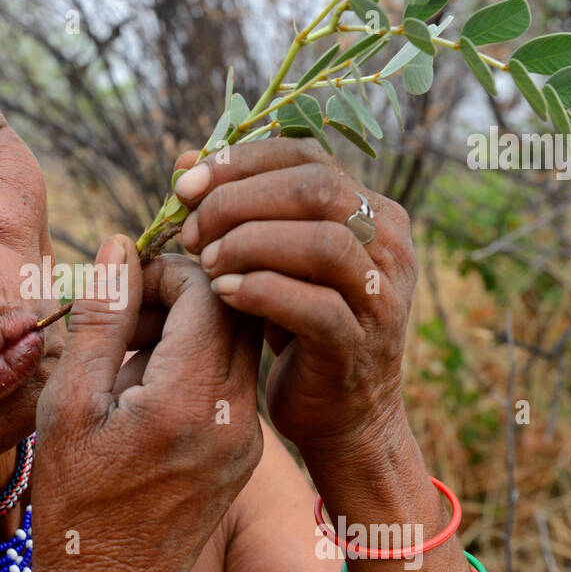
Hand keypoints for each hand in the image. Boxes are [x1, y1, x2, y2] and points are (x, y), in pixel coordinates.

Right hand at [23, 233, 264, 571]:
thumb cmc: (75, 501)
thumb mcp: (69, 405)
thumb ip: (101, 321)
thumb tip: (119, 247)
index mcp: (188, 400)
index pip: (208, 291)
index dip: (166, 268)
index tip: (124, 280)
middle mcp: (236, 415)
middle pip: (236, 310)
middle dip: (183, 289)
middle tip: (128, 305)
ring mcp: (249, 435)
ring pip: (239, 341)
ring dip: (190, 324)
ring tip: (130, 345)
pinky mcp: (247, 450)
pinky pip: (235, 378)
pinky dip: (196, 360)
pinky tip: (147, 383)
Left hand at [172, 138, 417, 458]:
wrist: (343, 415)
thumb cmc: (298, 327)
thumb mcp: (272, 259)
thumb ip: (238, 209)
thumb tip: (183, 161)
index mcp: (372, 210)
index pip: (306, 156)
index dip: (239, 163)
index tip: (184, 185)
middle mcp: (388, 244)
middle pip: (315, 189)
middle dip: (238, 201)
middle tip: (192, 231)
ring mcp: (380, 295)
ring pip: (322, 243)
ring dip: (250, 243)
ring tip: (206, 263)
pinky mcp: (360, 344)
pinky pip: (315, 307)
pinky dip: (260, 291)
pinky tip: (222, 293)